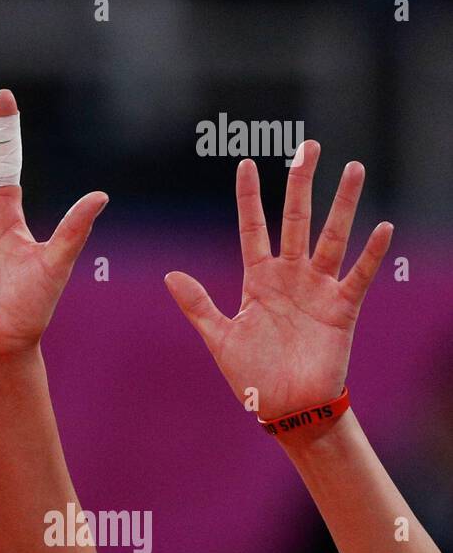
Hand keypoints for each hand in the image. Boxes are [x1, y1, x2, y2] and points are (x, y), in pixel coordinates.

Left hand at [165, 141, 392, 420]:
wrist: (286, 407)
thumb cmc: (252, 374)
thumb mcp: (219, 337)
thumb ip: (198, 305)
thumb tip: (170, 275)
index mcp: (258, 279)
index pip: (252, 227)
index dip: (250, 197)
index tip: (245, 163)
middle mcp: (290, 276)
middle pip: (295, 219)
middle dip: (300, 183)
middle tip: (306, 145)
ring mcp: (318, 289)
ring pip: (331, 236)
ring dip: (342, 203)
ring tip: (352, 167)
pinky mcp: (342, 308)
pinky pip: (358, 275)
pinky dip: (371, 252)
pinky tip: (382, 226)